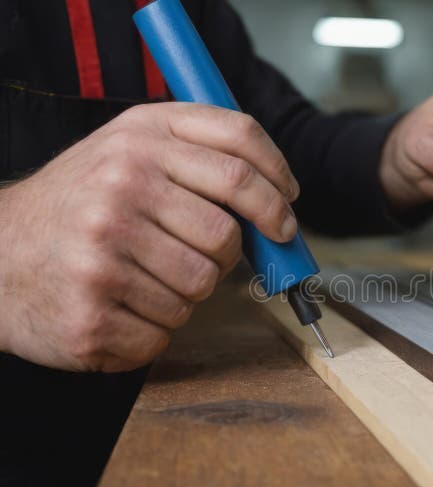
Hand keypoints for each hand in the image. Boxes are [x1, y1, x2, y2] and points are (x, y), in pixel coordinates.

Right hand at [0, 103, 298, 372]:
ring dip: (188, 292)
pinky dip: (155, 327)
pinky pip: (167, 331)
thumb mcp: (127, 151)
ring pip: (202, 287)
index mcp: (139, 138)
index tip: (285, 215)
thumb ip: (195, 155)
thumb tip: (277, 196)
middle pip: (228, 233)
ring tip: (144, 276)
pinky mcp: (92, 313)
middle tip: (199, 254)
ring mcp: (104, 252)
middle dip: (226, 254)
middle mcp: (120, 186)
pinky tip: (121, 305)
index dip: (276, 188)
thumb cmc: (77, 204)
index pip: (239, 151)